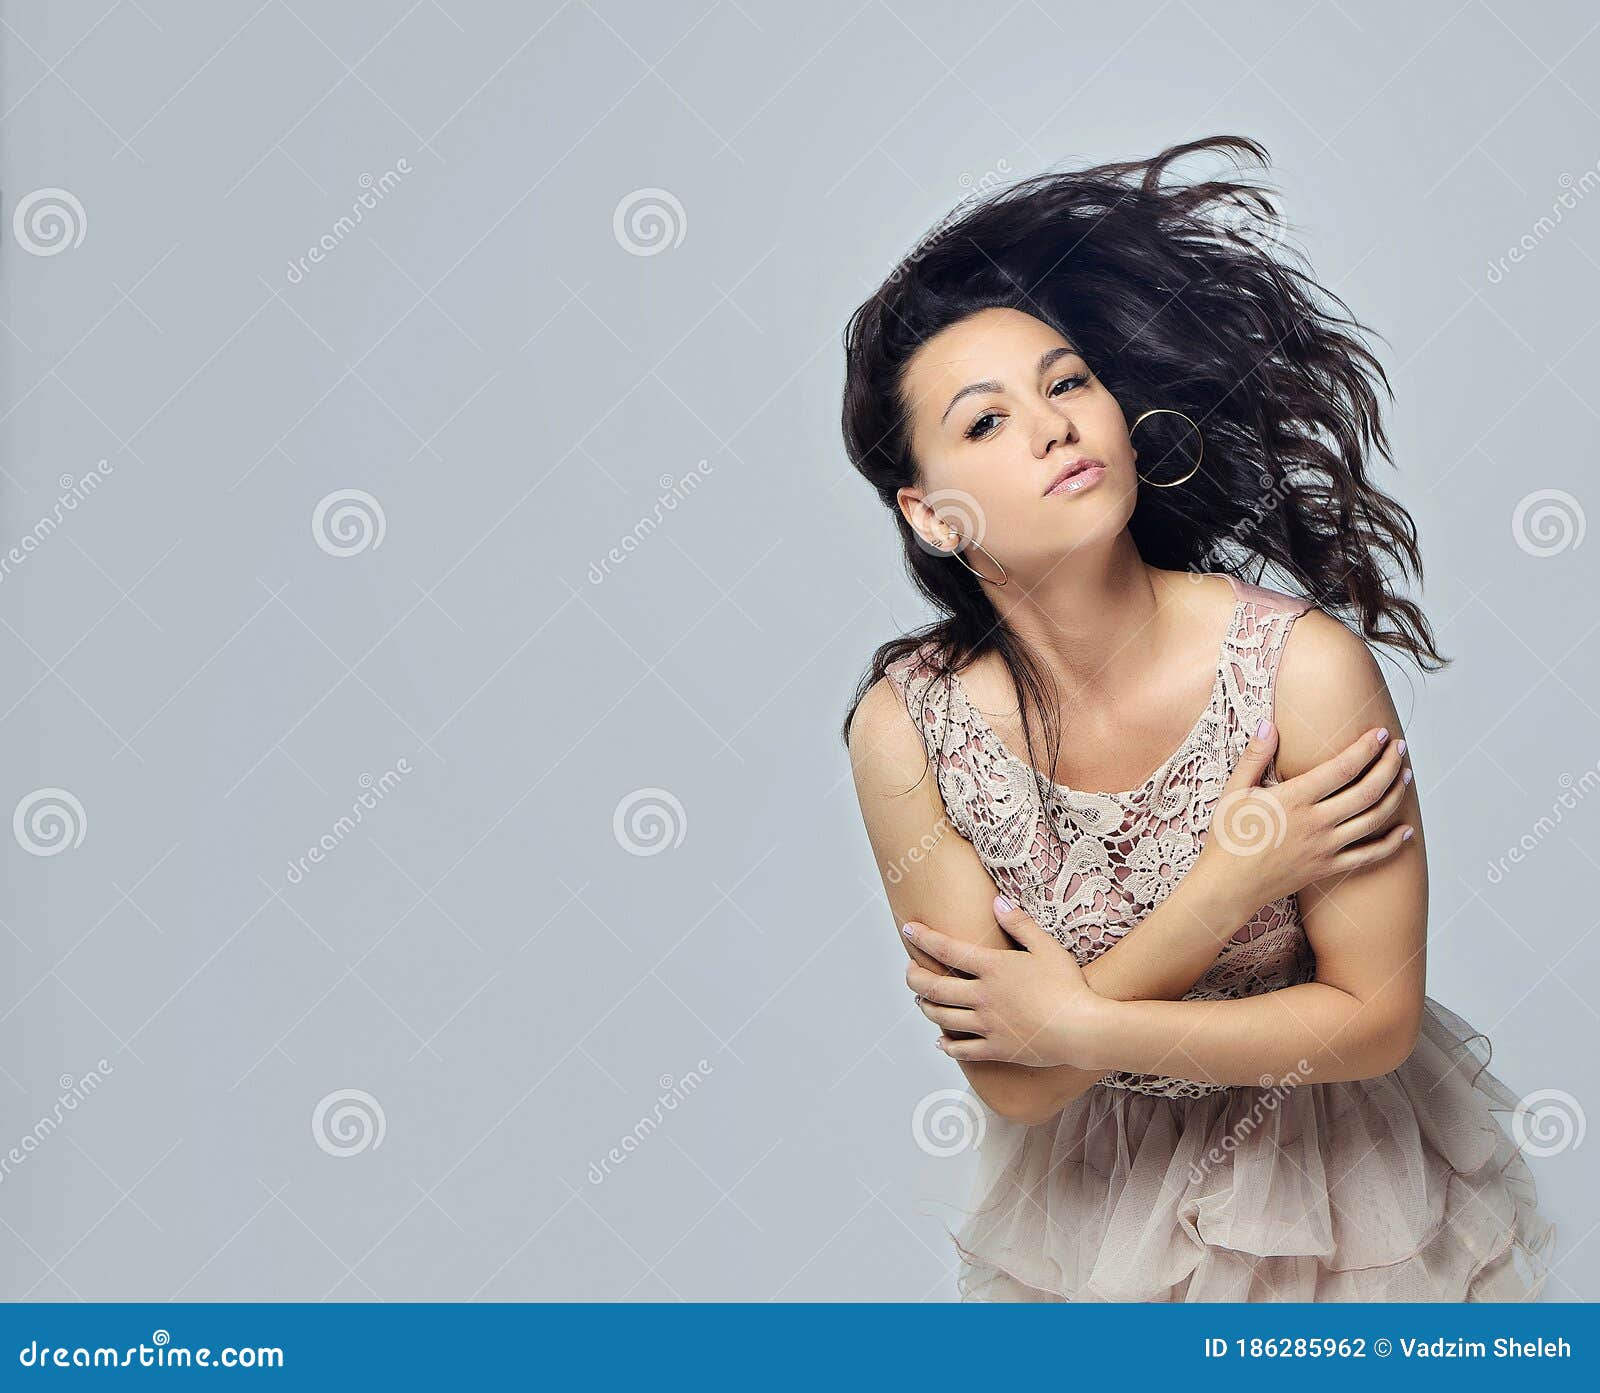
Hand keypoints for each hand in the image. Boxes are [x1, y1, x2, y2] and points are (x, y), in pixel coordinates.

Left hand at [901, 896, 1112, 1068]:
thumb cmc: (1068, 986)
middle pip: (934, 987)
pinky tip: (941, 1041)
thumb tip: (997, 901)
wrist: (1083, 1029)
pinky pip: (962, 1050)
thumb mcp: (1047, 947)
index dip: (924, 938)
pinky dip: (947, 1045)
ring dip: (926, 1007)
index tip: (908, 930)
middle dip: (915, 977)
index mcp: (993, 968)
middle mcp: (983, 996)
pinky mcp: (996, 1049)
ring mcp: (987, 1024)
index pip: (947, 949)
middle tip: (909, 971)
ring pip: (942, 1017)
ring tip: (920, 1000)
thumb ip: (1019, 923)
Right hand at [1197, 721, 1413, 916]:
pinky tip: (1406, 830)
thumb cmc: (1227, 837)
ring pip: (1373, 819)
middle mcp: (1315, 823)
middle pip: (1367, 791)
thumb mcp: (1233, 791)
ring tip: (1405, 776)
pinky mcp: (1328, 868)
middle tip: (1400, 748)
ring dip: (1395, 795)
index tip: (1379, 733)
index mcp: (1293, 799)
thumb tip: (1268, 724)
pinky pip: (1369, 856)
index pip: (1342, 768)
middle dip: (1389, 766)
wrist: (1228, 886)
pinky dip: (1392, 844)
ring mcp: (1325, 847)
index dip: (1366, 748)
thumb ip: (1254, 756)